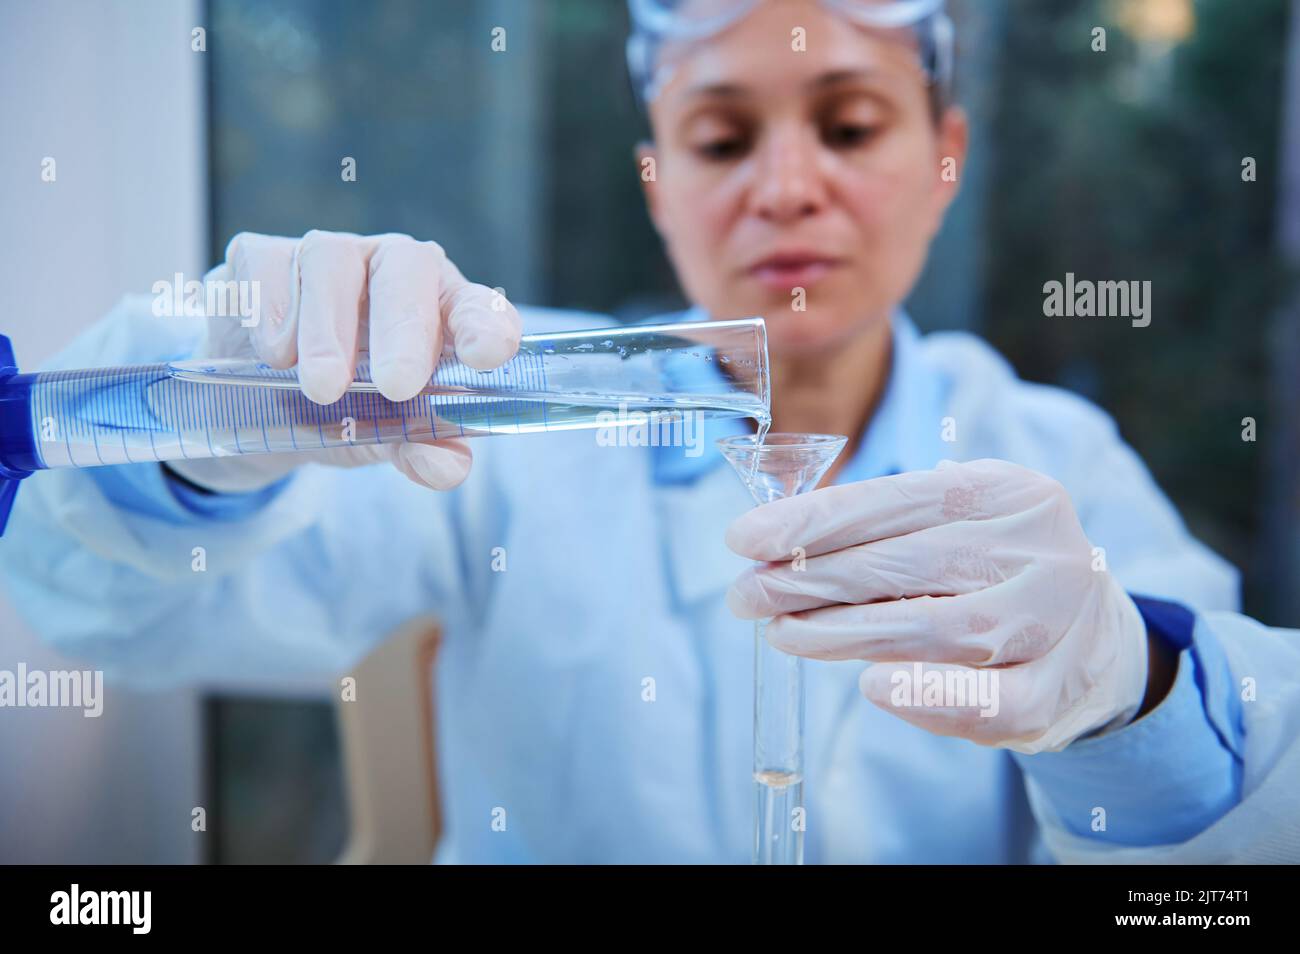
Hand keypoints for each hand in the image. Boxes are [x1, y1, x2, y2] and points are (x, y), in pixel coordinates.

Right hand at [167, 230, 521, 492]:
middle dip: (406, 328)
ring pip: (330, 260)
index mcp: (439, 310)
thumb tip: (448, 467)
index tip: (488, 355)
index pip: (477, 306)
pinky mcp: (260, 256)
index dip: (486, 325)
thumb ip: (417, 449)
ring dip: (328, 327)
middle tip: (398, 386)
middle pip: (407, 267)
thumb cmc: (343, 409)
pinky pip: (265, 264)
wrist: (255, 400)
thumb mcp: (381, 437)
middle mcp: (390, 269)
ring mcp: (326, 255)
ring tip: (323, 388)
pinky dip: (270, 310)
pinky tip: (274, 356)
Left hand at [724, 458, 1148, 753]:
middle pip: (906, 563)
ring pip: (937, 628)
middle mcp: (1039, 546)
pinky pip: (989, 698)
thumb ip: (883, 527)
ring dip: (845, 635)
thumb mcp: (955, 523)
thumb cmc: (993, 569)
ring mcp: (1056, 619)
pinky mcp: (1061, 688)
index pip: (896, 499)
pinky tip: (870, 686)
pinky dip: (925, 694)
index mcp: (1007, 489)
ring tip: (784, 635)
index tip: (744, 539)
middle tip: (746, 597)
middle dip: (811, 580)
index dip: (813, 520)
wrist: (1095, 635)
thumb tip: (777, 547)